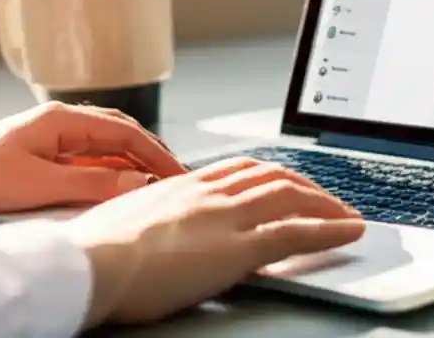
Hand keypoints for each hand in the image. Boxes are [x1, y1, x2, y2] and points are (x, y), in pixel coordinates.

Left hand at [0, 102, 185, 214]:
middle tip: (178, 176)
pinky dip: (112, 170)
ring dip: (134, 162)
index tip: (181, 174)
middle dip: (152, 154)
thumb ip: (93, 185)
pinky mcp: (44, 154)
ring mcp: (53, 136)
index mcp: (65, 119)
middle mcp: (63, 121)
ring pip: (107, 146)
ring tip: (157, 181)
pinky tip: (122, 186)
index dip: (157, 154)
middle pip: (121, 133)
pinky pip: (89, 158)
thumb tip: (140, 183)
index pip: (127, 133)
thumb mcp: (41, 185)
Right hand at [67, 156, 364, 327]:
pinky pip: (296, 233)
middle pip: (273, 176)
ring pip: (292, 198)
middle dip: (307, 186)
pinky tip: (349, 232)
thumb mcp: (125, 220)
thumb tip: (156, 226)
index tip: (289, 182)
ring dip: (327, 205)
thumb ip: (153, 216)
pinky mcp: (236, 248)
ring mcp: (225, 216)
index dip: (273, 174)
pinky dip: (330, 229)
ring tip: (348, 217)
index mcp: (181, 184)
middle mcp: (208, 192)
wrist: (84, 265)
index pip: (241, 168)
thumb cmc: (92, 253)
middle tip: (328, 200)